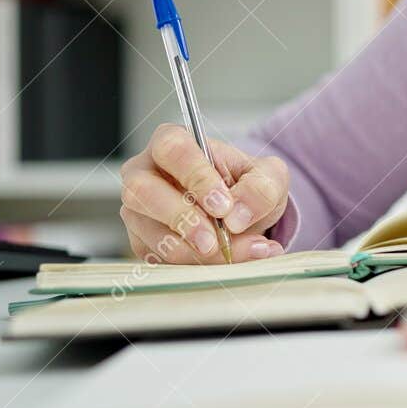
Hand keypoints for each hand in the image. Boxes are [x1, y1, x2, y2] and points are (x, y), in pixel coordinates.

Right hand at [120, 123, 290, 263]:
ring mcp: (138, 209)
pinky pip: (158, 257)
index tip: (224, 206)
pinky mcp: (141, 241)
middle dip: (182, 220)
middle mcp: (145, 173)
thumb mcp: (268, 177)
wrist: (241, 213)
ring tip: (235, 253)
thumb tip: (237, 214)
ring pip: (149, 231)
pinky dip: (194, 266)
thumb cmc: (245, 184)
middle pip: (143, 192)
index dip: (197, 178)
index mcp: (172, 141)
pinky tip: (227, 262)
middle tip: (215, 241)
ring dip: (193, 251)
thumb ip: (260, 188)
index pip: (173, 150)